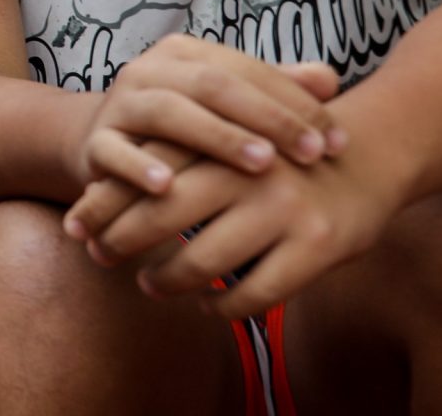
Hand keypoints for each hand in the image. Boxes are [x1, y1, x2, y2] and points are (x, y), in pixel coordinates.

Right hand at [71, 34, 342, 196]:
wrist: (103, 147)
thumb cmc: (183, 130)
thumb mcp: (227, 108)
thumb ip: (274, 91)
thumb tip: (330, 79)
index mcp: (184, 54)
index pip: (249, 70)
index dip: (296, 103)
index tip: (338, 143)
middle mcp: (149, 71)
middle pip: (213, 84)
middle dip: (268, 118)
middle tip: (312, 154)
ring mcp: (120, 105)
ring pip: (169, 112)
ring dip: (218, 137)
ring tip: (262, 165)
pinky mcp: (95, 143)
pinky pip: (115, 152)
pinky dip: (139, 167)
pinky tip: (169, 188)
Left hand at [78, 139, 404, 317]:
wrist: (365, 157)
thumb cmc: (272, 150)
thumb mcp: (221, 135)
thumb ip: (168, 151)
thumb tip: (89, 183)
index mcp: (222, 136)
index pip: (146, 168)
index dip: (106, 201)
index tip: (76, 225)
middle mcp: (250, 171)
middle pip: (165, 212)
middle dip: (121, 239)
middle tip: (99, 255)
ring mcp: (284, 209)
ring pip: (205, 260)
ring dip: (167, 279)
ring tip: (149, 283)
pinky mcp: (316, 246)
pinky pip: (256, 292)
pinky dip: (224, 306)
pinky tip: (208, 305)